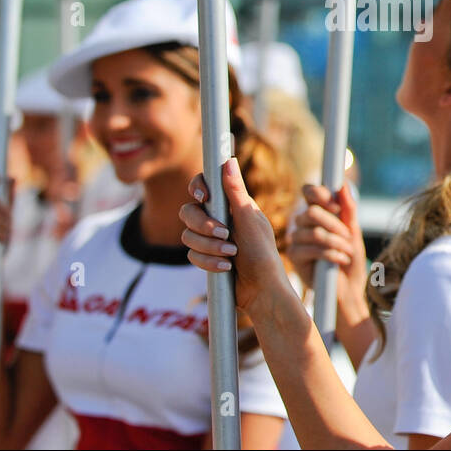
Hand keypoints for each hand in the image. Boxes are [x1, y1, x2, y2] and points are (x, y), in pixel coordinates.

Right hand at [179, 159, 293, 316]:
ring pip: (187, 235)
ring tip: (231, 254)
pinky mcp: (205, 256)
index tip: (204, 198)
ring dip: (209, 246)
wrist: (262, 290)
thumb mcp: (250, 220)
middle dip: (203, 224)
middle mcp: (218, 218)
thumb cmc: (262, 253)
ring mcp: (210, 238)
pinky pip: (191, 255)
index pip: (204, 185)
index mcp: (231, 204)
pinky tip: (226, 268)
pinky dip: (208, 262)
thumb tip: (228, 161)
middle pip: (188, 211)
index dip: (198, 187)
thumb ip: (236, 191)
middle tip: (223, 232)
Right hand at [288, 182, 366, 314]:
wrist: (350, 289)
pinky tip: (340, 260)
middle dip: (334, 225)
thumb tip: (343, 185)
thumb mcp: (353, 230)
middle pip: (310, 213)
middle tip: (348, 237)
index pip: (308, 192)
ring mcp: (296, 241)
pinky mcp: (294, 258)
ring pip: (313, 232)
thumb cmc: (351, 259)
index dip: (320, 194)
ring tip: (347, 252)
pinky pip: (311, 249)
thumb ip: (348, 208)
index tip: (337, 207)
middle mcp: (302, 225)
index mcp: (316, 213)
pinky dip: (331, 254)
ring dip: (336, 242)